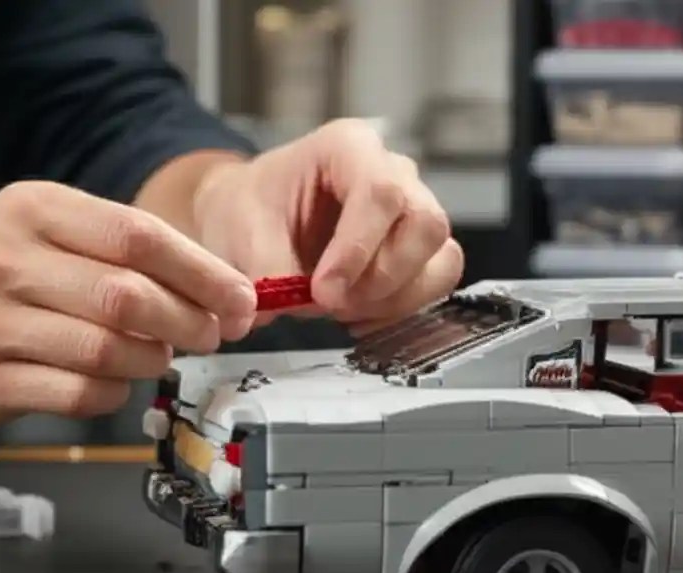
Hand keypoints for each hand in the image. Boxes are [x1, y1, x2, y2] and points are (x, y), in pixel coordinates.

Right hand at [0, 182, 255, 425]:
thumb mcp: (37, 229)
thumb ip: (115, 248)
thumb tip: (212, 284)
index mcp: (34, 210)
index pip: (139, 236)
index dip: (203, 272)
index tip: (240, 298)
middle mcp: (8, 262)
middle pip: (130, 296)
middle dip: (189, 321)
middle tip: (211, 333)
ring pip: (109, 349)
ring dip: (154, 359)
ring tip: (160, 355)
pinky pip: (79, 393)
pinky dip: (115, 391)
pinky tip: (115, 379)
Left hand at [190, 119, 462, 333]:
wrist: (253, 221)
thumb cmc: (251, 211)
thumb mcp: (241, 234)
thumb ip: (267, 271)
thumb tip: (289, 306)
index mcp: (348, 147)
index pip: (381, 192)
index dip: (358, 249)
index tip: (323, 291)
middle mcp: (393, 172)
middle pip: (425, 224)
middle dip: (382, 278)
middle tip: (333, 303)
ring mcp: (414, 210)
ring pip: (441, 259)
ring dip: (395, 299)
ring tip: (343, 310)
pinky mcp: (420, 250)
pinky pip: (436, 284)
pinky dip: (401, 310)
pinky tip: (360, 315)